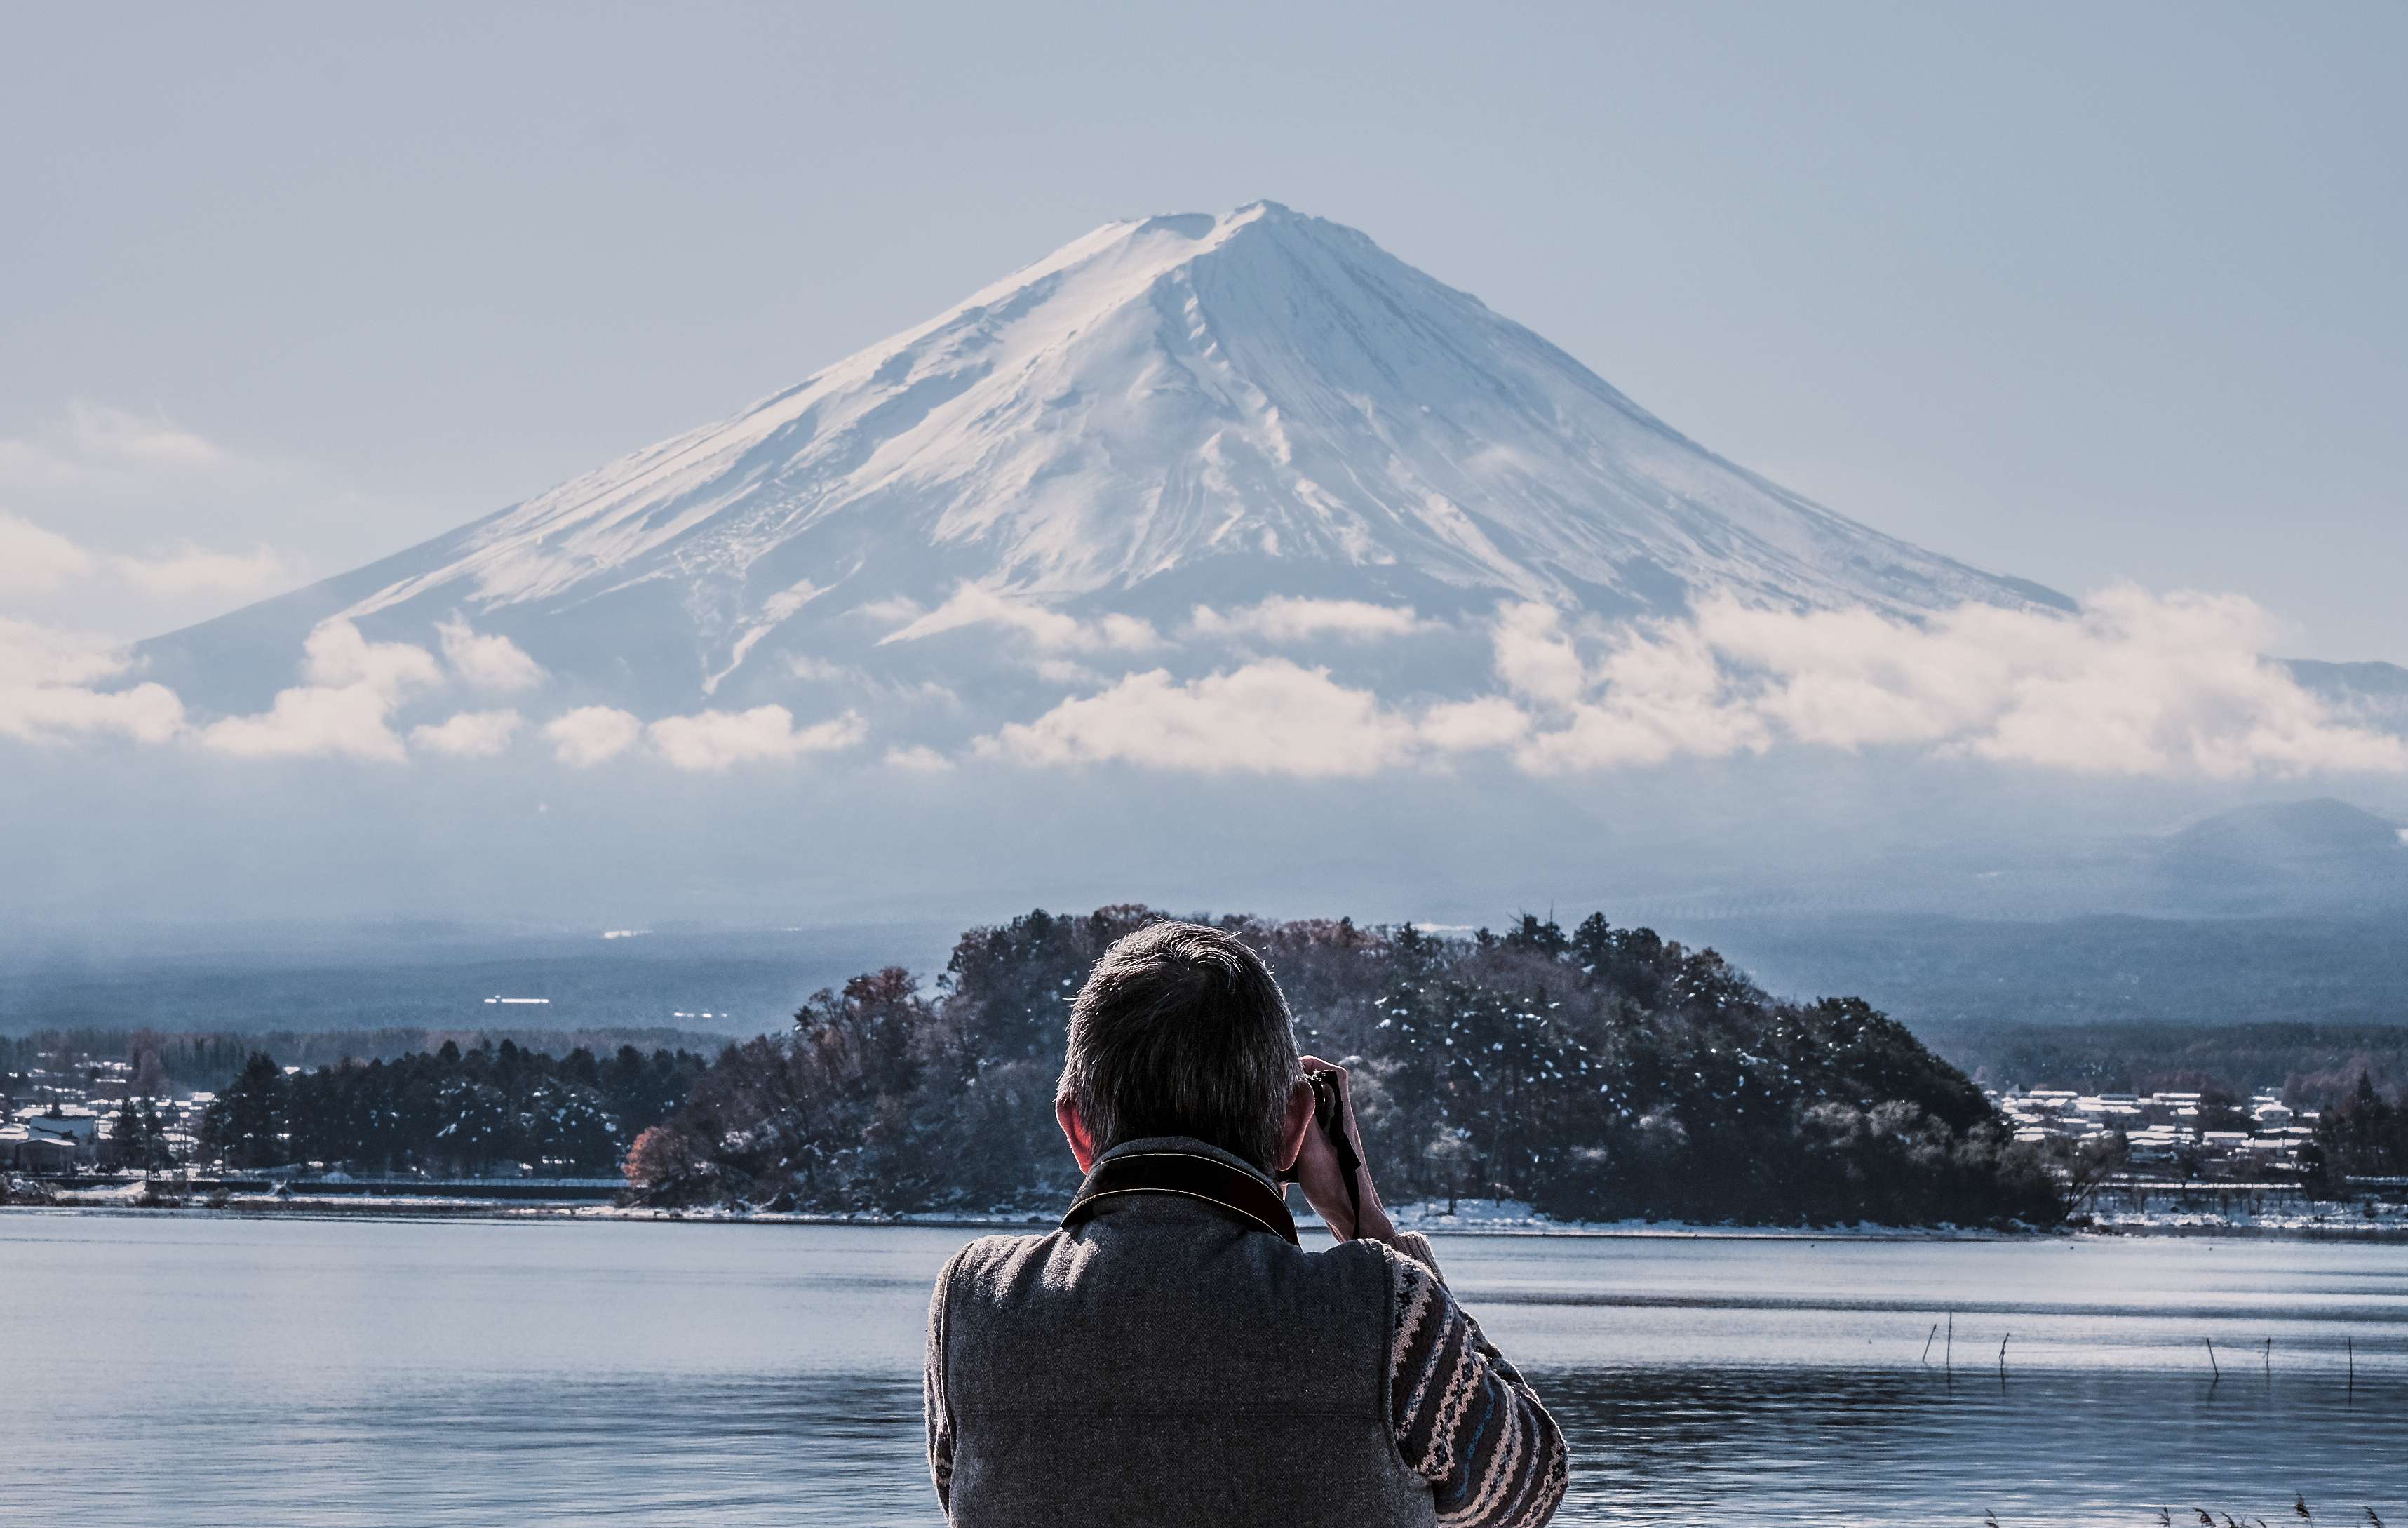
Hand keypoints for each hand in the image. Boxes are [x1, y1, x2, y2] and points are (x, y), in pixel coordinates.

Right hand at [1291, 1055, 1395, 1243]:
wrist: (1354, 1219)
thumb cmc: (1335, 1185)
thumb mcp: (1312, 1148)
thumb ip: (1304, 1115)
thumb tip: (1294, 1083)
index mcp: (1340, 1115)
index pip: (1334, 1074)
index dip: (1312, 1064)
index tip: (1289, 1071)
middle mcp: (1340, 1122)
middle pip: (1320, 1090)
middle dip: (1296, 1088)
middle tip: (1275, 1097)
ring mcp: (1335, 1139)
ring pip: (1313, 1112)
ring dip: (1294, 1113)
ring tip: (1276, 1122)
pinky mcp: (1328, 1154)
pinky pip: (1309, 1132)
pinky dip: (1294, 1134)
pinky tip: (1283, 1149)